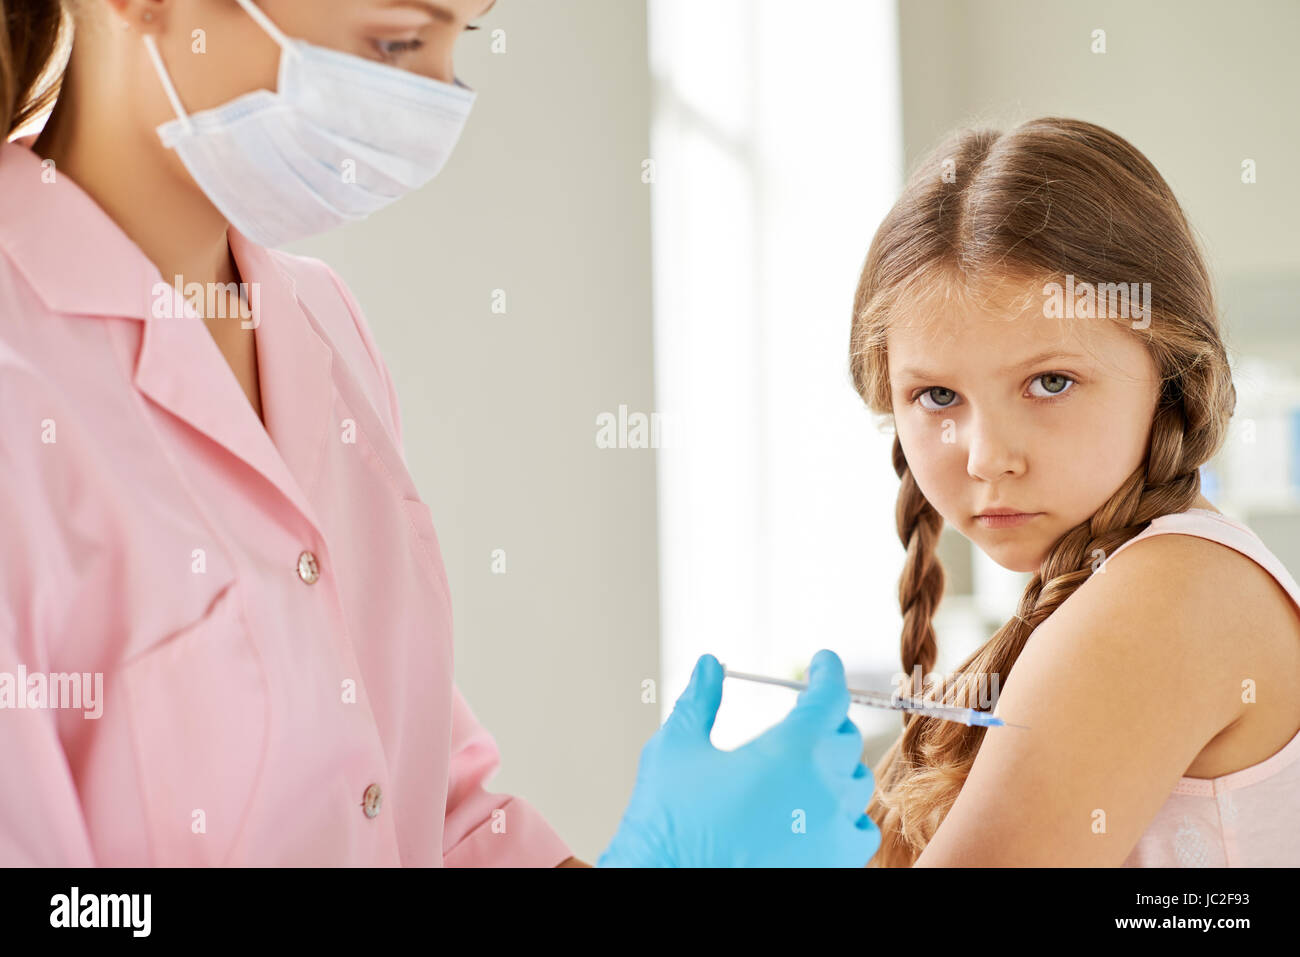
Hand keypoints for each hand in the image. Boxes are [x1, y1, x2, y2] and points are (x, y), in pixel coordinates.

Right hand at [597, 650, 879, 866]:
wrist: (663, 887)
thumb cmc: (667, 825)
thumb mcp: (674, 751)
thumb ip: (698, 702)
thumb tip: (709, 666)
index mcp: (787, 751)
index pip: (829, 697)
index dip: (827, 672)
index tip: (822, 664)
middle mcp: (820, 789)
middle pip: (844, 737)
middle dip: (824, 720)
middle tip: (801, 717)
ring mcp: (831, 833)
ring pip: (856, 784)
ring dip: (836, 767)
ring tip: (804, 767)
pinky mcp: (832, 866)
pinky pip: (859, 831)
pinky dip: (846, 816)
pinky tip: (817, 814)